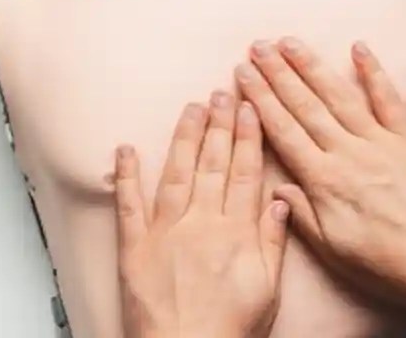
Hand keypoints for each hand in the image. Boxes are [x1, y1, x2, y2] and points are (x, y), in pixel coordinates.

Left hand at [115, 91, 290, 337]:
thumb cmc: (229, 330)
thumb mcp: (267, 290)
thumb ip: (272, 242)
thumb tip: (279, 201)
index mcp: (235, 234)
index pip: (244, 175)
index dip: (248, 139)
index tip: (250, 109)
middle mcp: (200, 225)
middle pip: (212, 166)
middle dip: (219, 126)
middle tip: (222, 92)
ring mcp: (164, 232)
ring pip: (175, 174)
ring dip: (183, 138)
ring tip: (191, 108)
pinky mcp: (133, 247)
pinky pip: (127, 203)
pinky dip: (125, 175)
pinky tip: (126, 148)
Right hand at [237, 37, 405, 320]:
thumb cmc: (388, 262)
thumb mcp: (333, 250)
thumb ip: (300, 214)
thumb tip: (275, 186)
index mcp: (324, 180)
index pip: (282, 130)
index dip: (259, 99)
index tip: (241, 74)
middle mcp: (348, 153)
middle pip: (305, 106)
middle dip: (277, 73)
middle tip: (257, 47)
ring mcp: (379, 143)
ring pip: (338, 96)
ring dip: (312, 66)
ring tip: (290, 42)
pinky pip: (388, 101)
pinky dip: (374, 72)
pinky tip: (359, 48)